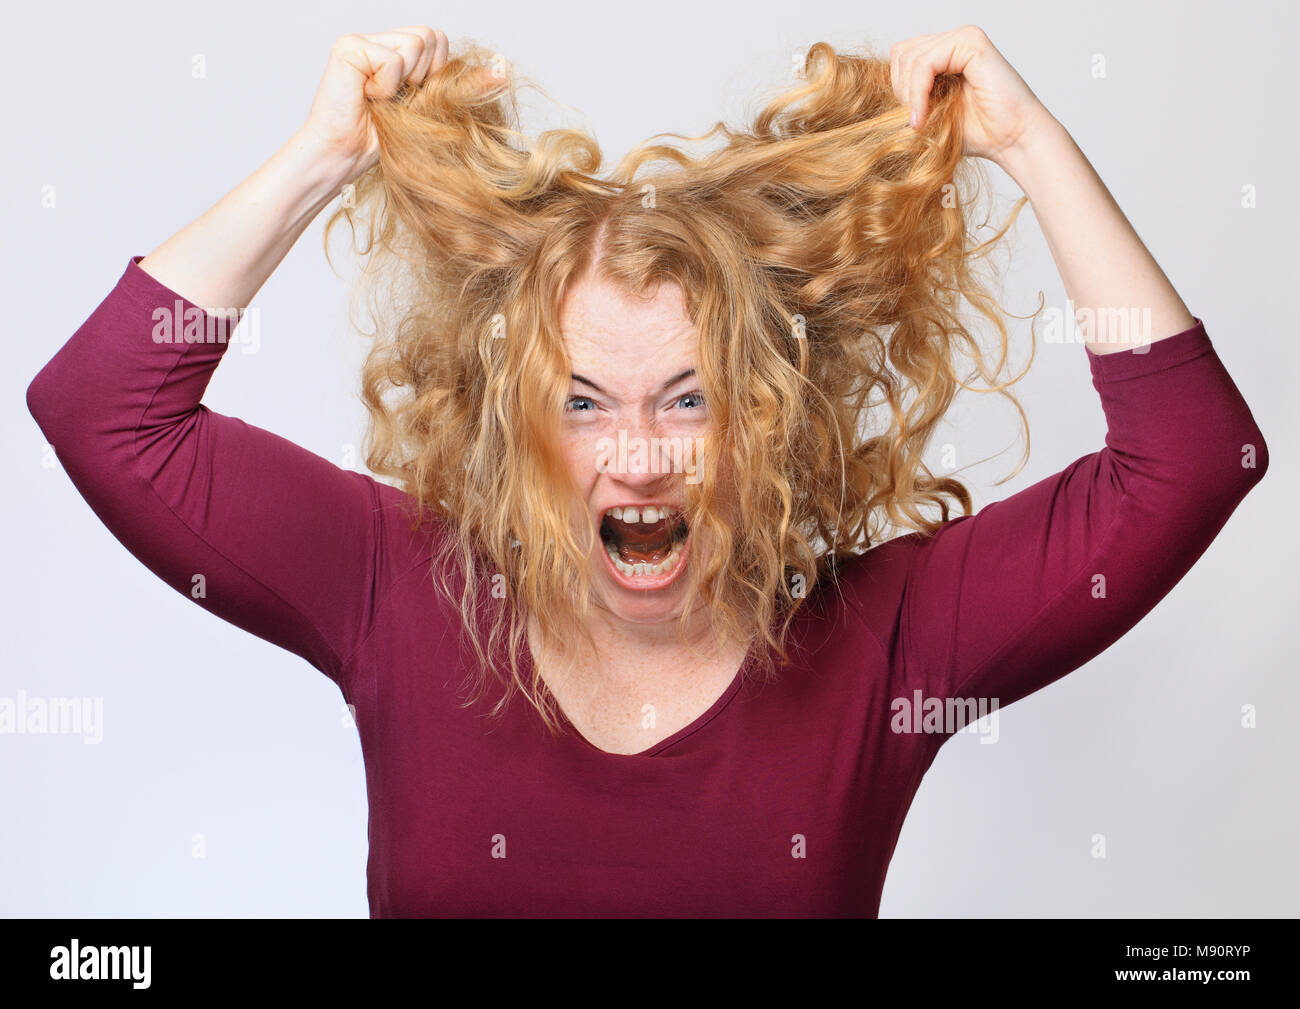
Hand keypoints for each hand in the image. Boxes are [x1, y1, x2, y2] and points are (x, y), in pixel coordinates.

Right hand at [300, 26, 448, 181]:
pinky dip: (386, 87)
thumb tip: (502, 73)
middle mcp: (380, 39)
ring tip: (381, 98)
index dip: (435, 73)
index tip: (412, 97)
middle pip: (430, 36)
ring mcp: (363, 40)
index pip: (438, 40)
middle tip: (396, 98)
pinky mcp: (349, 48)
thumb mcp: (433, 108)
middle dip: (423, 75)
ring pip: (415, 43)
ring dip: (404, 82)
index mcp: (398, 51)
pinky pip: (392, 60)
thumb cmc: (384, 138)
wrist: (346, 157)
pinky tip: (367, 97)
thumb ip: (463, 86)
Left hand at [889, 25, 1052, 165]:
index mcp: (945, 53)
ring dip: (908, 96)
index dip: (897, 89)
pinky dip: (917, 93)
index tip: (909, 122)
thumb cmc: (977, 134)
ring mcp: (963, 37)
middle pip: (900, 53)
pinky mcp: (971, 42)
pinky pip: (925, 63)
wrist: (1012, 141)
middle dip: (899, 91)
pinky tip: (923, 116)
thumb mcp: (930, 115)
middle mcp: (954, 39)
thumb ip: (907, 100)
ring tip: (921, 122)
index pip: (901, 58)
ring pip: (909, 58)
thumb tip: (869, 97)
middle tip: (914, 121)